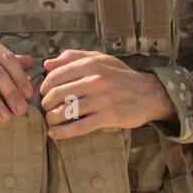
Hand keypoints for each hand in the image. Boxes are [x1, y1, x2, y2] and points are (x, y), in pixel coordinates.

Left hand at [39, 48, 176, 138]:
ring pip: (66, 111)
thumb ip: (73, 57)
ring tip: (49, 122)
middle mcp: (95, 80)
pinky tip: (55, 135)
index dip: (43, 88)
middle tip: (45, 110)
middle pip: (57, 94)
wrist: (149, 93)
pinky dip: (64, 132)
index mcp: (90, 64)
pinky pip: (80, 127)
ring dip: (52, 119)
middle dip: (45, 104)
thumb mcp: (100, 59)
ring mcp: (102, 99)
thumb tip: (47, 64)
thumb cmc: (120, 75)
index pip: (55, 76)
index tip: (43, 95)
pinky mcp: (108, 117)